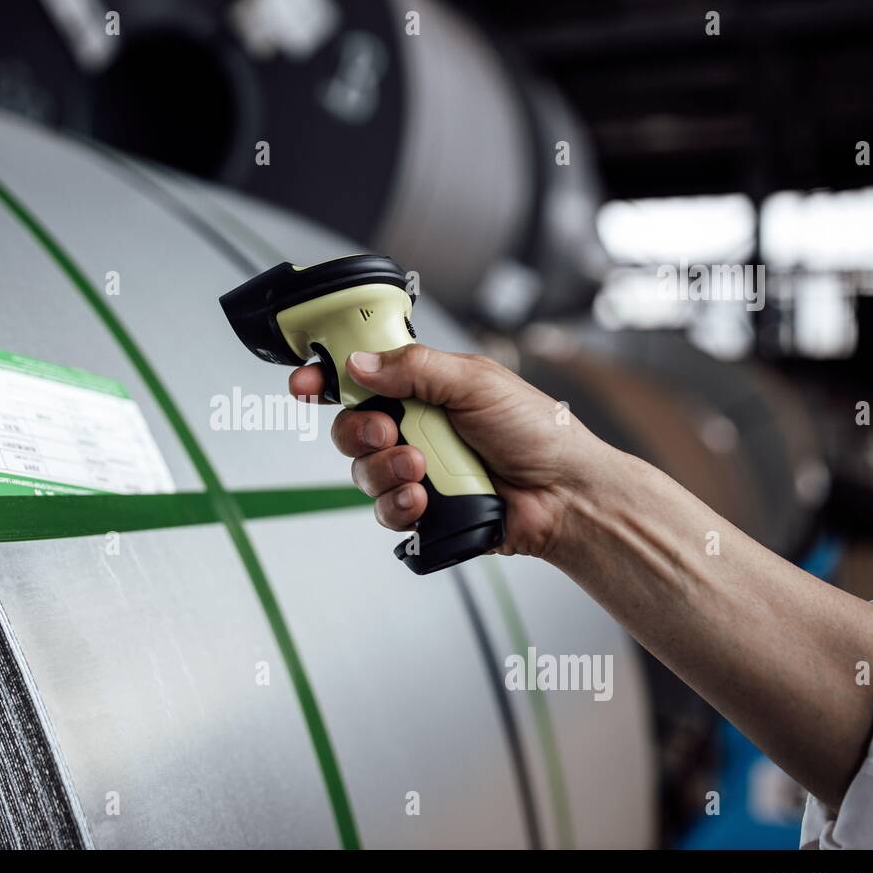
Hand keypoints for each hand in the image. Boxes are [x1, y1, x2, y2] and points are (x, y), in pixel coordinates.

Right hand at [289, 344, 610, 556]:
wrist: (566, 495)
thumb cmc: (539, 433)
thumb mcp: (476, 382)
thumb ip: (415, 368)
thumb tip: (361, 363)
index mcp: (425, 387)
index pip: (363, 376)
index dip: (329, 377)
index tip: (306, 383)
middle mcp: (416, 427)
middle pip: (351, 426)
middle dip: (361, 430)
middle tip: (389, 431)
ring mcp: (417, 470)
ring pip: (363, 471)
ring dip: (385, 470)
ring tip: (422, 470)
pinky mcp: (423, 510)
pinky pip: (384, 510)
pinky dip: (398, 505)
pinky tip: (423, 500)